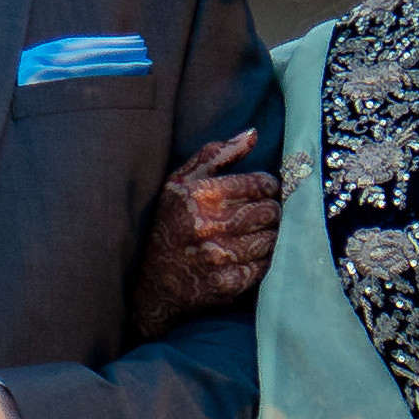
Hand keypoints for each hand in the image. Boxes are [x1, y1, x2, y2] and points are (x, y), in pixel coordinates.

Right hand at [131, 128, 274, 339]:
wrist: (148, 284)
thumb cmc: (166, 226)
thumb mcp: (179, 184)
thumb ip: (215, 156)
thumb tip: (252, 134)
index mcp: (199, 195)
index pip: (259, 184)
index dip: (268, 186)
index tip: (264, 191)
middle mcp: (209, 225)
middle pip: (269, 211)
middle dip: (269, 210)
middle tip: (260, 214)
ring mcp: (219, 256)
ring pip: (270, 238)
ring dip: (266, 236)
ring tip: (251, 236)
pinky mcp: (226, 283)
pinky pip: (263, 265)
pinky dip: (259, 260)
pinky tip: (244, 256)